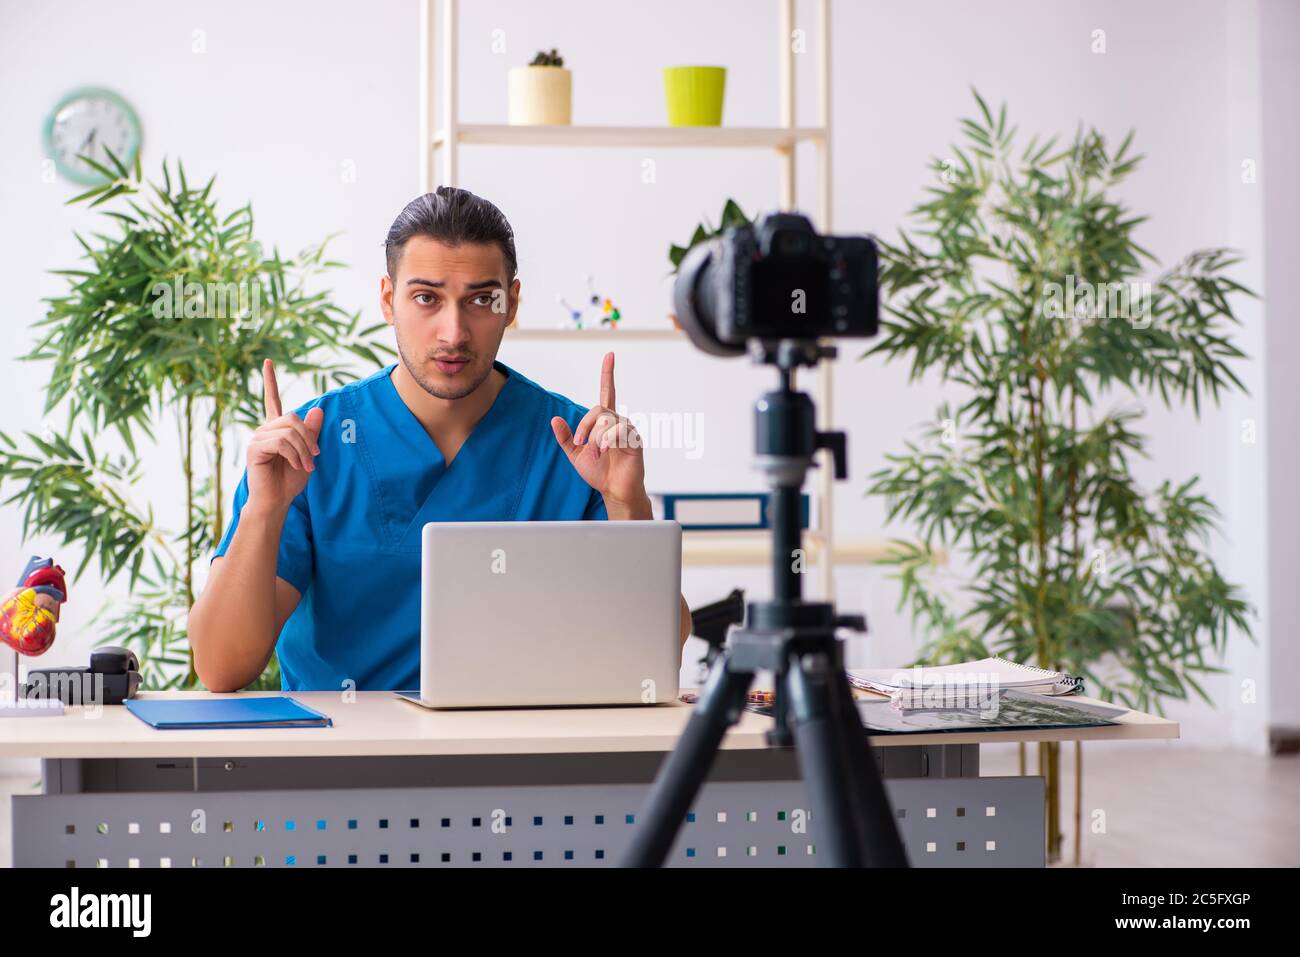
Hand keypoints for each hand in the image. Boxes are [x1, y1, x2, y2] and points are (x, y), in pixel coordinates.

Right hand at [246, 359, 323, 513]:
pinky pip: (282, 442)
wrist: (277, 500)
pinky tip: (296, 466)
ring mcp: (257, 438)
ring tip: (306, 466)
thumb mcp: (309, 453)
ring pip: (289, 431)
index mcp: (276, 429)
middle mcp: (264, 430)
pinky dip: (295, 455)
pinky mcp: (255, 448)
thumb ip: (312, 432)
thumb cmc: (291, 479)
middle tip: (315, 458)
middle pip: (293, 418)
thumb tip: (319, 409)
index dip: (270, 381)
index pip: (273, 400)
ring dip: (304, 450)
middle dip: (309, 438)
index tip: (268, 361)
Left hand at [551, 352, 646, 511]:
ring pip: (606, 420)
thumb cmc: (598, 472)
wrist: (613, 490)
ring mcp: (628, 429)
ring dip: (595, 437)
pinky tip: (607, 452)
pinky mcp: (635, 439)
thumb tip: (554, 419)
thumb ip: (565, 438)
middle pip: (598, 409)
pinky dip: (607, 441)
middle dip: (584, 426)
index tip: (610, 355)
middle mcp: (618, 421)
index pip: (607, 392)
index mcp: (604, 422)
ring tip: (597, 453)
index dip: (607, 374)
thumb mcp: (575, 454)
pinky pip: (618, 430)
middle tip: (580, 444)